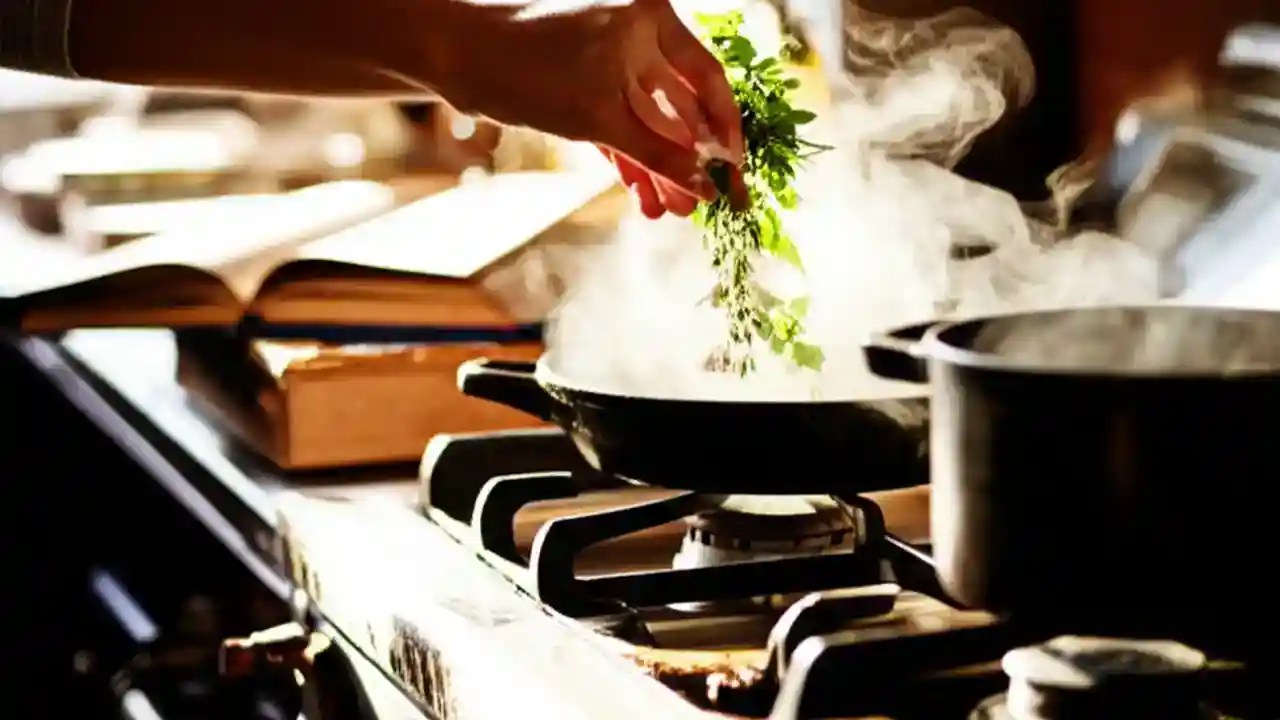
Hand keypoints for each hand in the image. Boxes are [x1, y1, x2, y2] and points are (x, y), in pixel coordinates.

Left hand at [425, 0, 747, 217]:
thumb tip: (704, 188)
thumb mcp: (597, 118)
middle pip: (679, 103)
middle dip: (686, 159)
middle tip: (699, 206)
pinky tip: (642, 194)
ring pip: (648, 117)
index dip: (724, 133)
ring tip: (669, 211)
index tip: (731, 176)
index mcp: (650, 15)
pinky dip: (629, 153)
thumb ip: (657, 153)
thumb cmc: (524, 69)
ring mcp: (611, 51)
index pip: (707, 80)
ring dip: (658, 165)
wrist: (452, 53)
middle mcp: (638, 27)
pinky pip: (621, 117)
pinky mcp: (587, 76)